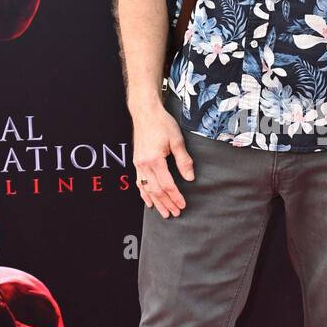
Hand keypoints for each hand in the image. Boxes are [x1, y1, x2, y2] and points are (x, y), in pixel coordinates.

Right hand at [131, 99, 194, 217]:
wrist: (145, 112)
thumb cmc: (162, 123)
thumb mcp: (177, 140)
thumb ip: (183, 160)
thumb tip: (189, 178)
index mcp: (155, 159)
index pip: (167, 184)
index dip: (176, 196)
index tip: (183, 205)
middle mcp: (144, 164)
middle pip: (156, 190)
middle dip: (166, 203)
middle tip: (175, 214)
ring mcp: (138, 163)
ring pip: (146, 188)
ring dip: (155, 202)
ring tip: (164, 213)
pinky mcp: (136, 161)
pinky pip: (138, 182)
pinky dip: (143, 193)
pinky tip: (148, 201)